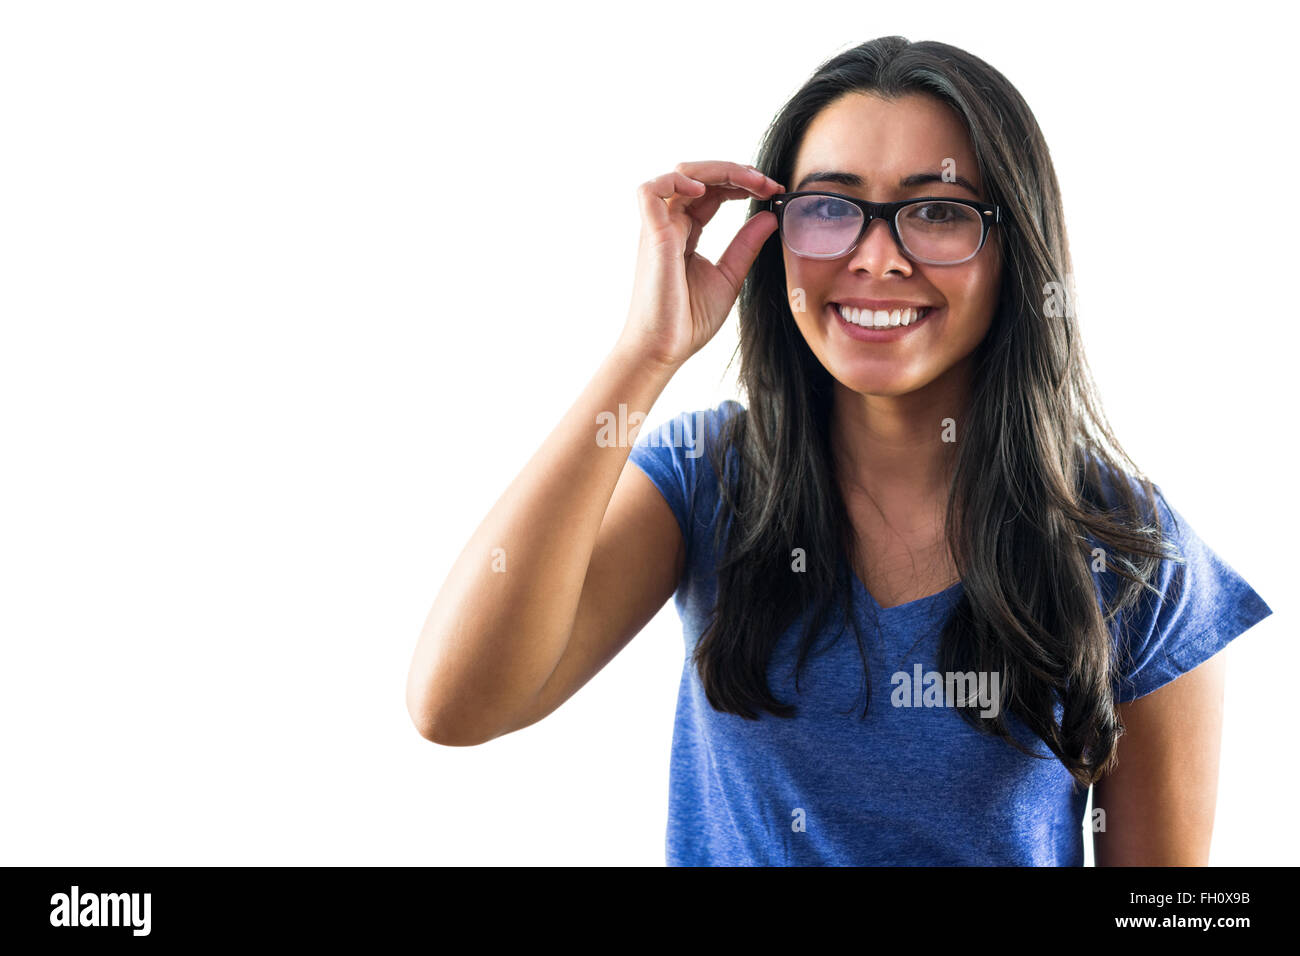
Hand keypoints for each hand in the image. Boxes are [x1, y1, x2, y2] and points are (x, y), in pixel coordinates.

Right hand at [619, 161, 783, 368]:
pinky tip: (704, 189)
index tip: (773, 190)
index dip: (742, 184)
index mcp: (685, 232)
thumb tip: (769, 216)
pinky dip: (676, 180)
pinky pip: (650, 190)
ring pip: (680, 174)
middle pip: (699, 176)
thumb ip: (746, 245)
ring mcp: (658, 228)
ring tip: (749, 181)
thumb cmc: (689, 320)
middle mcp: (670, 225)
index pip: (712, 192)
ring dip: (717, 170)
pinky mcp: (651, 236)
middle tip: (768, 183)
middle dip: (737, 172)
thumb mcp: (729, 276)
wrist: (666, 349)